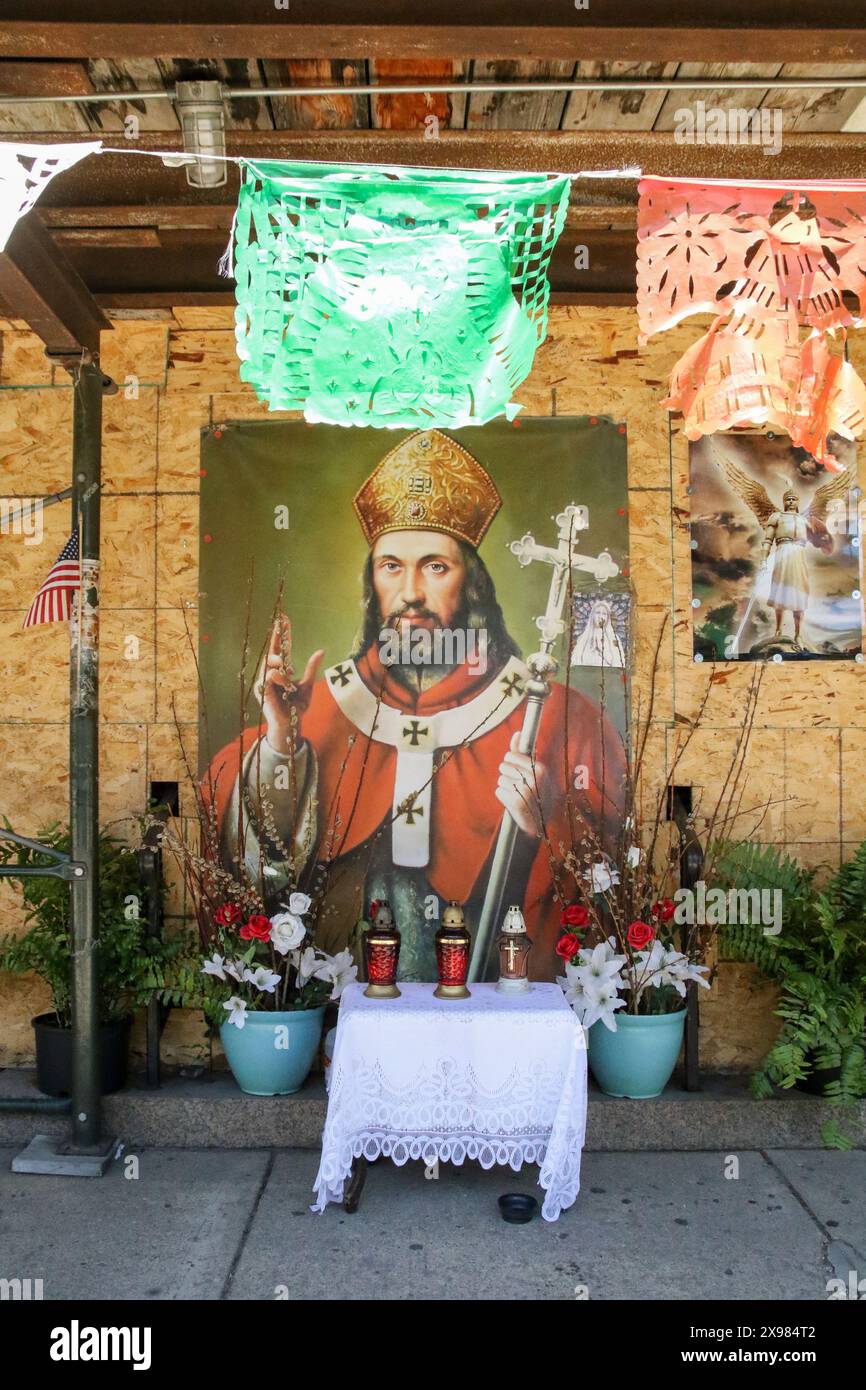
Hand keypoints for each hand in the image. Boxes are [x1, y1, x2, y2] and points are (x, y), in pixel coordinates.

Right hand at [254, 617, 323, 753]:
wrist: (292, 724)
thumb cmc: (297, 705)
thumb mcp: (307, 684)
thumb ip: (311, 668)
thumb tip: (320, 651)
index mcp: (281, 670)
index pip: (280, 647)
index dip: (281, 632)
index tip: (283, 618)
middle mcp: (271, 673)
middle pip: (271, 652)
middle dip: (278, 641)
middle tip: (287, 635)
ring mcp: (265, 682)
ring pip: (268, 664)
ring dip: (278, 664)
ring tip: (289, 672)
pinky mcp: (263, 692)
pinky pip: (266, 678)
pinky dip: (276, 677)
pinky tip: (283, 680)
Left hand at [495, 731, 549, 837]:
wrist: (538, 824)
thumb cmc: (535, 793)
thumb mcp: (535, 772)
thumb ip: (523, 752)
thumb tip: (517, 733)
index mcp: (541, 768)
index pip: (510, 755)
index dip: (511, 764)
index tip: (519, 773)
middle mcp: (534, 779)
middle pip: (503, 766)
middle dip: (507, 776)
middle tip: (519, 786)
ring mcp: (525, 791)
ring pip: (500, 779)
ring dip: (506, 787)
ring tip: (518, 795)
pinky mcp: (516, 803)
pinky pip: (498, 791)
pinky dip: (503, 797)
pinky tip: (513, 803)